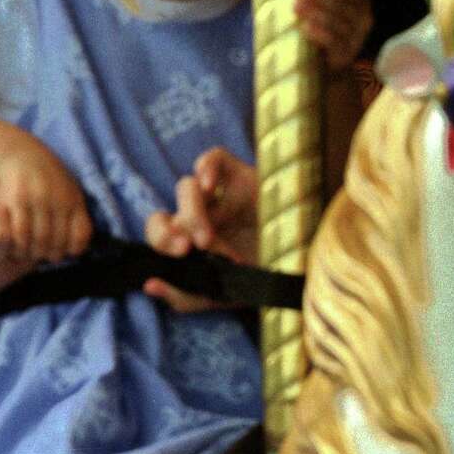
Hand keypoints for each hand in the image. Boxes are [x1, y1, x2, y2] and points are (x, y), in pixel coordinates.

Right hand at [0, 140, 92, 263]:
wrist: (19, 152)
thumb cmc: (46, 178)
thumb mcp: (68, 191)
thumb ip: (75, 218)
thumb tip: (76, 251)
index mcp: (73, 200)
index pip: (79, 236)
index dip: (71, 250)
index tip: (62, 252)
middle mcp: (58, 200)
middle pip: (56, 242)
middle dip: (48, 254)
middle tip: (41, 256)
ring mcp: (37, 199)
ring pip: (37, 241)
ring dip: (31, 253)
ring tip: (26, 253)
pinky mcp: (15, 200)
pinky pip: (17, 233)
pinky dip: (16, 245)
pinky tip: (13, 244)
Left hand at [144, 147, 258, 311]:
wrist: (304, 264)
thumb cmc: (263, 277)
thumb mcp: (223, 295)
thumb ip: (185, 296)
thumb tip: (149, 285)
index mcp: (191, 241)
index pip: (159, 232)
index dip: (159, 240)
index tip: (179, 255)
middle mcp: (200, 216)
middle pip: (165, 210)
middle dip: (166, 231)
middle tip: (187, 250)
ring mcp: (220, 194)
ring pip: (185, 187)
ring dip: (192, 214)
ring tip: (210, 240)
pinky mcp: (240, 174)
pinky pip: (213, 157)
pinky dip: (206, 166)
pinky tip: (210, 186)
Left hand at [294, 0, 373, 73]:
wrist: (331, 64)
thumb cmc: (327, 28)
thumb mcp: (328, 7)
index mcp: (362, 5)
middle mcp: (363, 22)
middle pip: (343, 6)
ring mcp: (356, 39)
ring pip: (336, 23)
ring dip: (314, 12)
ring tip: (296, 6)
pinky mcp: (345, 55)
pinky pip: (332, 41)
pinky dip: (318, 32)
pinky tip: (305, 26)